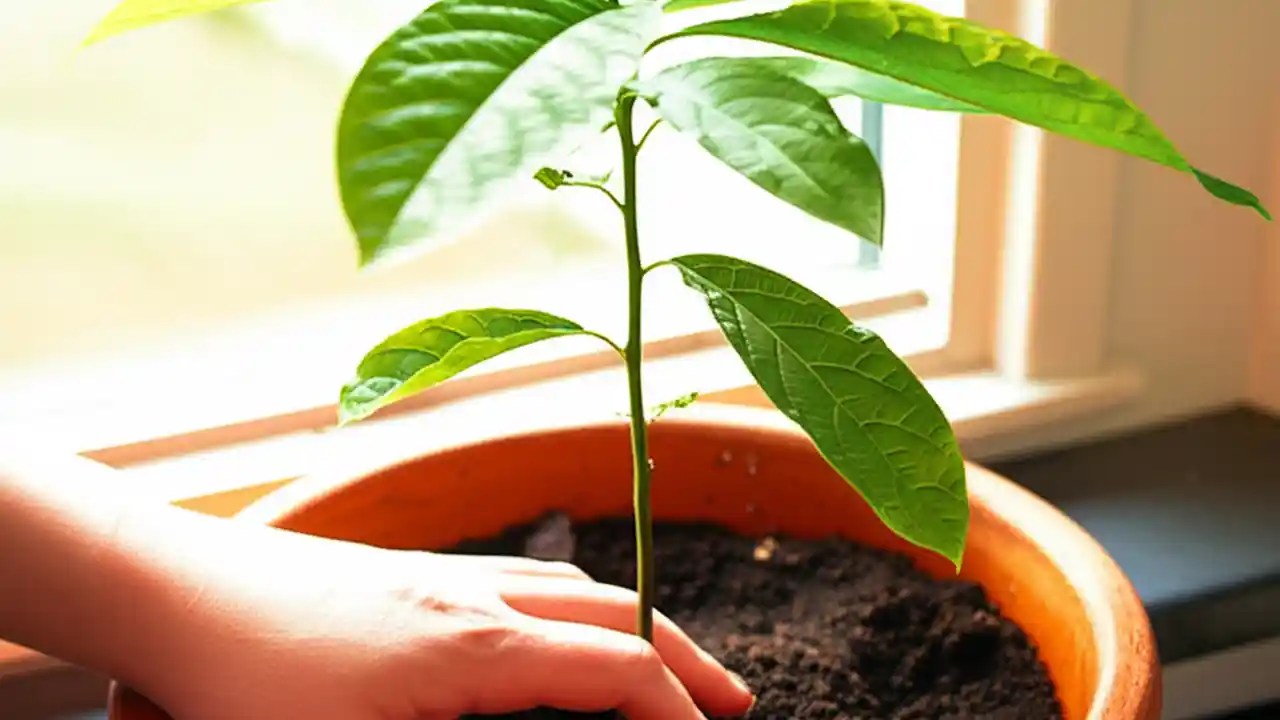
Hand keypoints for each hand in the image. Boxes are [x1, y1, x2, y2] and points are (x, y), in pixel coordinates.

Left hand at [148, 531, 753, 719]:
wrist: (171, 591)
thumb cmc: (244, 684)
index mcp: (477, 648)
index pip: (617, 671)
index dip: (677, 711)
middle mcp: (476, 597)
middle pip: (614, 617)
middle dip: (682, 660)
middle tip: (731, 700)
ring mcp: (444, 575)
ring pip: (571, 590)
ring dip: (630, 629)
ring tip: (660, 664)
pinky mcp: (411, 571)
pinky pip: (524, 580)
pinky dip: (573, 609)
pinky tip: (555, 631)